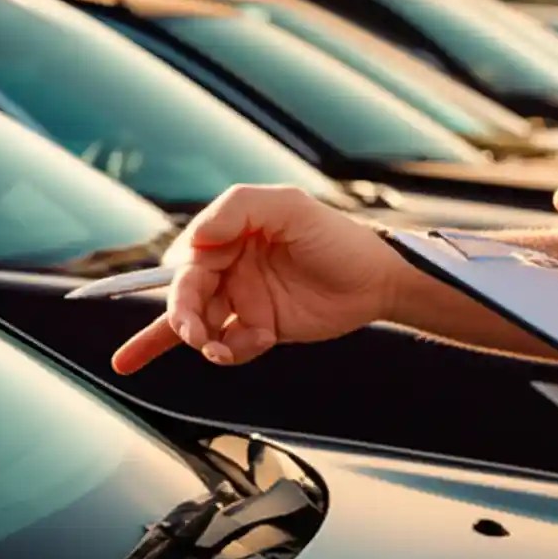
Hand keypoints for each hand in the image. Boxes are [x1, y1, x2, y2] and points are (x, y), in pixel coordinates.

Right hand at [112, 185, 408, 373]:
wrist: (378, 281)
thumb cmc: (336, 237)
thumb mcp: (289, 207)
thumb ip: (236, 208)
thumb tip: (192, 239)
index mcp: (230, 234)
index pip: (187, 259)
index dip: (178, 279)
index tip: (187, 289)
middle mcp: (231, 267)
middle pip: (186, 296)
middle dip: (181, 318)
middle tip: (193, 335)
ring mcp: (244, 299)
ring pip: (199, 325)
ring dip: (198, 340)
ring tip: (215, 351)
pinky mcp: (259, 329)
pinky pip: (229, 346)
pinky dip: (232, 350)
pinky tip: (259, 342)